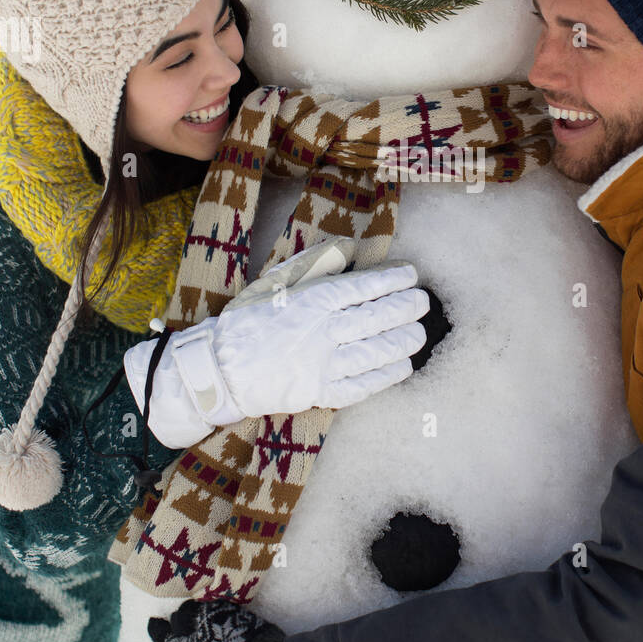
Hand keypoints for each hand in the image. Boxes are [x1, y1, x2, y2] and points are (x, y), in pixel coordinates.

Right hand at [124, 237, 428, 448]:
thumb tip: (350, 249)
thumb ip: (315, 264)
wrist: (219, 369)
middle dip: (407, 308)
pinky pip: (363, 385)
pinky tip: (402, 366)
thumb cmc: (249, 321)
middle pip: (378, 317)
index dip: (393, 280)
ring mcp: (322, 364)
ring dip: (404, 341)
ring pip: (377, 351)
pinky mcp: (320, 393)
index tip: (410, 275)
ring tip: (418, 333)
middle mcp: (322, 331)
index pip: (364, 287)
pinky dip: (387, 375)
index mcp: (312, 300)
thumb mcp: (277, 282)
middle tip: (422, 303)